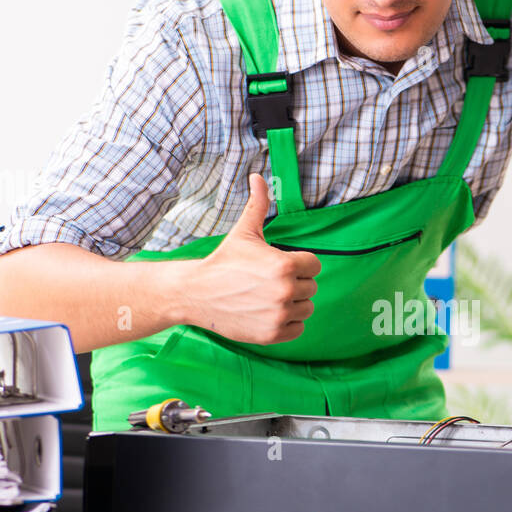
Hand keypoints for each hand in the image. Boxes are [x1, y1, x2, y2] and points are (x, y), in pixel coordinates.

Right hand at [181, 174, 320, 343]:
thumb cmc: (223, 261)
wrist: (196, 293)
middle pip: (311, 287)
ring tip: (268, 297)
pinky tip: (268, 312)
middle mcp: (286, 291)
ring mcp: (279, 315)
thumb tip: (258, 177)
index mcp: (285, 265)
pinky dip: (288, 323)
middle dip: (295, 283)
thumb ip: (258, 204)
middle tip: (269, 282)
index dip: (299, 263)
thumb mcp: (244, 231)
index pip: (315, 265)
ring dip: (293, 304)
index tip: (280, 265)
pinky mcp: (272, 334)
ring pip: (306, 309)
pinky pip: (298, 329)